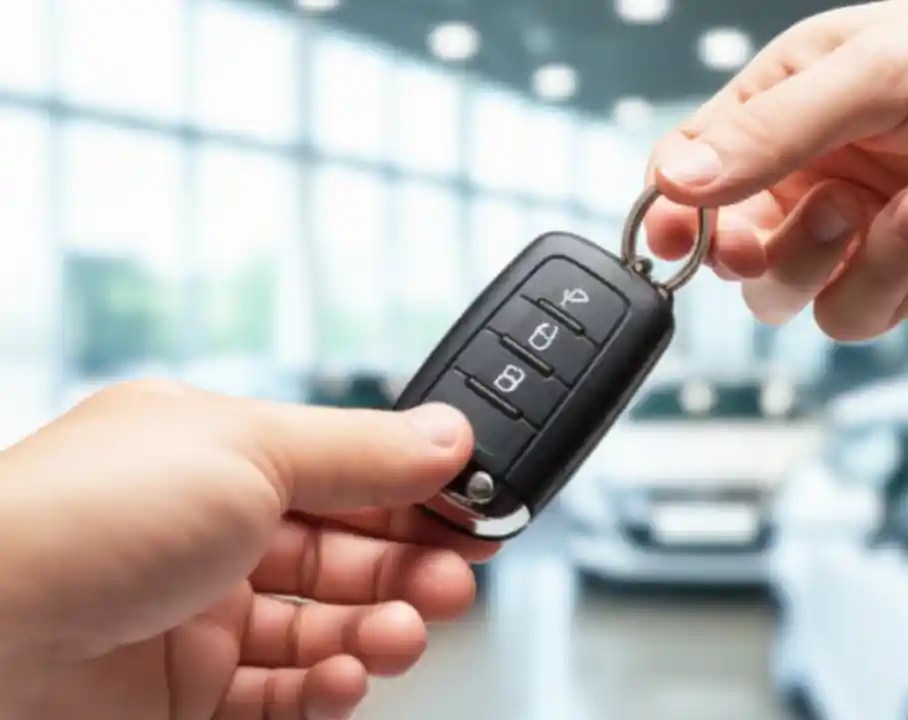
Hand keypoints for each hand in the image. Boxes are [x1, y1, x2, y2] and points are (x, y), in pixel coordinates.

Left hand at [0, 380, 495, 719]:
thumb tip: (449, 435)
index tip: (477, 507)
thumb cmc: (82, 518)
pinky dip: (324, 688)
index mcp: (217, 454)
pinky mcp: (181, 698)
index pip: (344, 471)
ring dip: (376, 630)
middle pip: (342, 552)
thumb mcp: (250, 452)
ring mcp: (194, 618)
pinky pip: (280, 695)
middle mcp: (208, 532)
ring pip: (320, 628)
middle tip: (457, 576)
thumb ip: (363, 452)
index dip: (414, 490)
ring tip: (403, 633)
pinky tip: (345, 675)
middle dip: (408, 564)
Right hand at [645, 0, 907, 338]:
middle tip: (746, 242)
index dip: (670, 205)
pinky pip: (851, 313)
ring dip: (812, 260)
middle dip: (733, 248)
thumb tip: (673, 179)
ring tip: (864, 210)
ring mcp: (856, 234)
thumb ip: (770, 132)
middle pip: (725, 243)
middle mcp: (813, 171)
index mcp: (788, 104)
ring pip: (780, 291)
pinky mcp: (905, 282)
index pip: (695, 164)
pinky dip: (879, 277)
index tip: (667, 233)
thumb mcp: (874, 74)